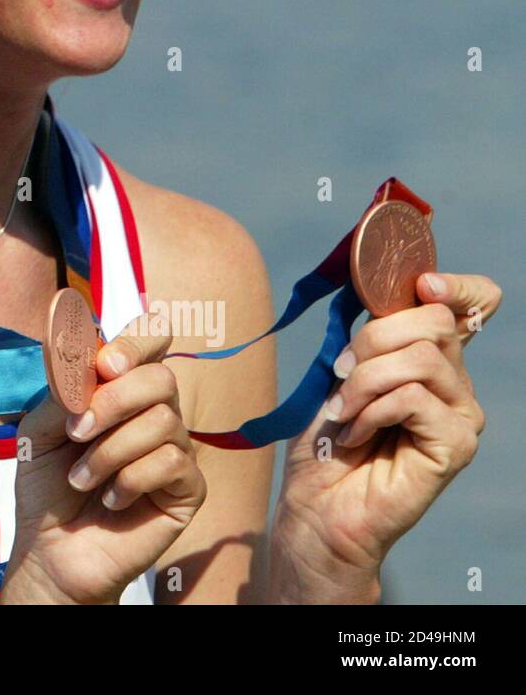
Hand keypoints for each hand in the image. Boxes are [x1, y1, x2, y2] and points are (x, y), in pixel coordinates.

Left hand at [1, 320, 204, 603]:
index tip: (106, 362)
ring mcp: (175, 449)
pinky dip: (130, 479)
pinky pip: (172, 462)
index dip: (137, 342)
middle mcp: (154, 412)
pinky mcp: (188, 488)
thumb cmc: (47, 485)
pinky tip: (111, 498)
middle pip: (161, 377)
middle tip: (77, 430)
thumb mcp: (40, 428)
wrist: (51, 548)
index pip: (151, 343)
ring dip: (110, 450)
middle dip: (114, 399)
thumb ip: (64, 389)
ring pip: (164, 420)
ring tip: (81, 478)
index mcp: (121, 389)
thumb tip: (91, 358)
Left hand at [272, 271, 495, 601]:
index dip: (455, 285)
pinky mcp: (456, 445)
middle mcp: (455, 382)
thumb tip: (377, 289)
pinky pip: (413, 398)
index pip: (473, 304)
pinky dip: (370, 411)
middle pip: (434, 320)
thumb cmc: (324, 440)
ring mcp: (461, 414)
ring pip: (420, 358)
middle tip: (342, 374)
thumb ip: (369, 335)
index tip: (421, 283)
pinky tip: (357, 435)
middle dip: (373, 338)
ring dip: (365, 380)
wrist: (316, 505)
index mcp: (430, 356)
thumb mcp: (339, 372)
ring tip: (344, 411)